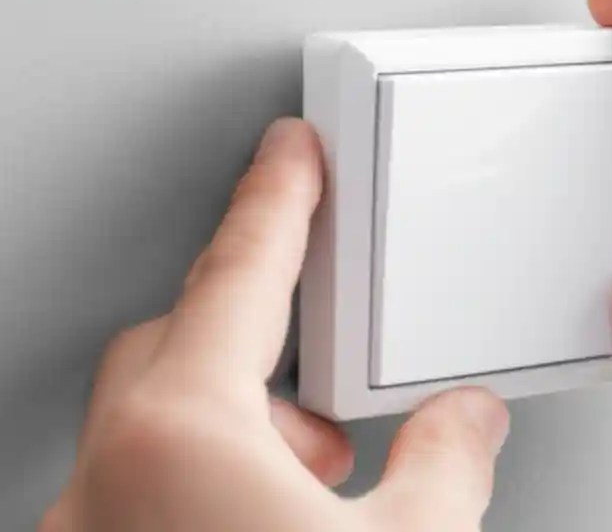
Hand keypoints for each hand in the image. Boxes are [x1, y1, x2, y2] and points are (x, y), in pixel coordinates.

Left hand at [42, 119, 508, 531]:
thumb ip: (446, 461)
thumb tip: (466, 422)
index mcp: (178, 442)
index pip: (239, 279)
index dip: (278, 201)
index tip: (292, 153)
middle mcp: (108, 485)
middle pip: (174, 346)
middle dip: (257, 324)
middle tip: (324, 323)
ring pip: (150, 426)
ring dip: (237, 420)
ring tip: (319, 460)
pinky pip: (139, 490)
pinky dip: (205, 477)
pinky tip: (272, 511)